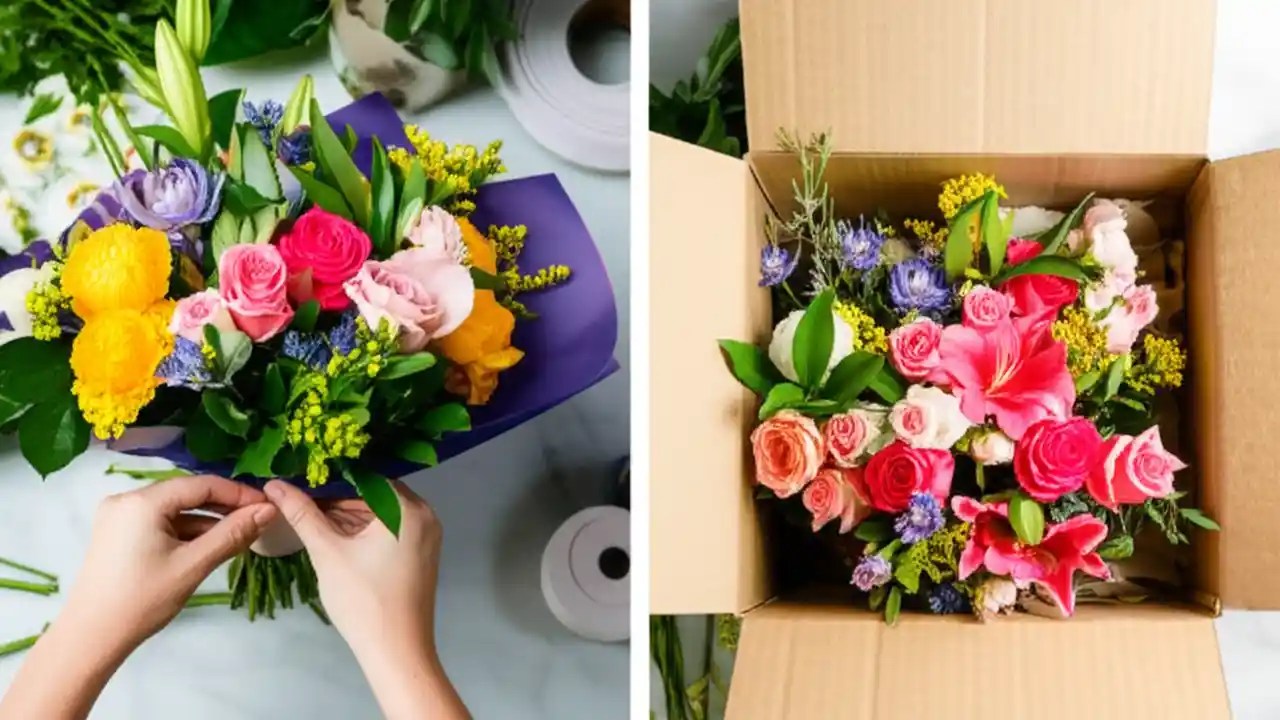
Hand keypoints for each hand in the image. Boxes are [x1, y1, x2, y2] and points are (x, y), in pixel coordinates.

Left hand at [0, 476, 276, 719]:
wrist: (91, 637)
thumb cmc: (142, 600)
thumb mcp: (192, 565)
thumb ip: (232, 534)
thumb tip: (269, 510)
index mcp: (142, 502)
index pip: (201, 485)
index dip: (238, 494)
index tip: (268, 507)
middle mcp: (126, 499)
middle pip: (186, 493)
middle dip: (223, 506)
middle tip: (258, 520)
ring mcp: (119, 516)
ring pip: (174, 509)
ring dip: (206, 520)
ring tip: (239, 535)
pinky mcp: (117, 533)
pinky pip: (160, 522)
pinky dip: (185, 531)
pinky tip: (208, 544)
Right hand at [265, 480, 468, 718]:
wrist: (396, 650)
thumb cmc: (363, 600)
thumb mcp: (328, 552)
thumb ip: (302, 514)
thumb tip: (275, 484)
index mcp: (408, 508)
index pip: (365, 475)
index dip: (330, 474)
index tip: (300, 474)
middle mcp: (425, 515)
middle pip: (374, 493)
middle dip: (338, 495)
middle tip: (300, 496)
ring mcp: (426, 535)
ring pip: (381, 512)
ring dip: (349, 513)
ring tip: (310, 515)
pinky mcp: (420, 553)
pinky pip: (390, 529)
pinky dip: (364, 530)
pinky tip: (333, 533)